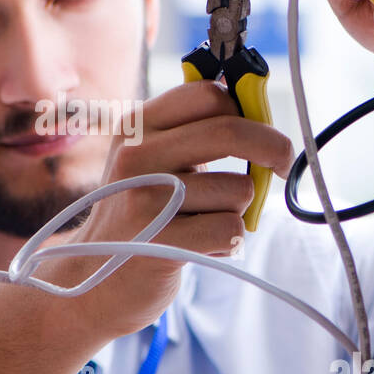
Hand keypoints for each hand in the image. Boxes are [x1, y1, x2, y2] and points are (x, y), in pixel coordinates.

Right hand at [38, 80, 293, 337]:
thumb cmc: (138, 214)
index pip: (208, 95)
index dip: (247, 110)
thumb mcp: (150, 160)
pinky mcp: (158, 241)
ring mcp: (143, 199)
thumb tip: (255, 102)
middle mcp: (134, 156)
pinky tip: (201, 246)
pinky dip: (227, 241)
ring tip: (203, 223)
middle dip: (273, 147)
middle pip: (230, 131)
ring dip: (237, 210)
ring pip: (239, 189)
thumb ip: (194, 132)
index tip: (260, 130)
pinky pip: (230, 229)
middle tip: (282, 164)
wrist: (91, 279)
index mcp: (136, 126)